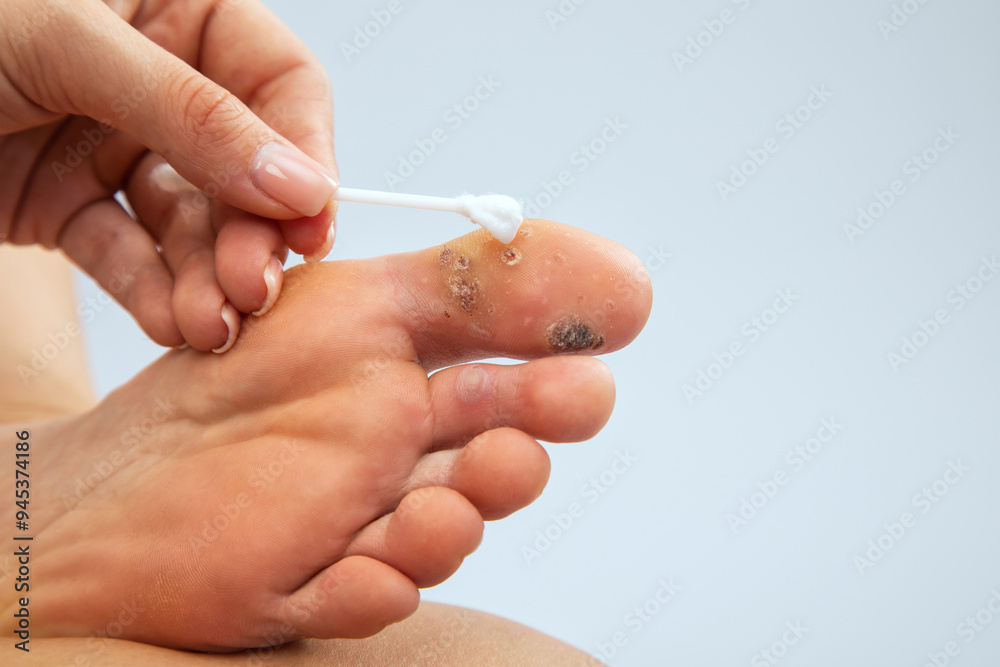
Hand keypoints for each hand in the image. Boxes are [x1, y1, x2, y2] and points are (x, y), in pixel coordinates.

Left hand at [0, 0, 338, 351]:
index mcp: (173, 7)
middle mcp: (155, 80)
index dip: (307, 148)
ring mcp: (112, 144)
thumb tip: (300, 185)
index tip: (310, 220)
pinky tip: (171, 323)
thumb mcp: (62, 40)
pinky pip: (125, 251)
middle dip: (251, 232)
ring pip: (188, 221)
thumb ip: (190, 111)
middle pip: (244, 165)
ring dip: (207, 278)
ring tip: (214, 326)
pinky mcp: (66, 204)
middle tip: (256, 289)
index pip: (278, 81)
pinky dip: (151, 292)